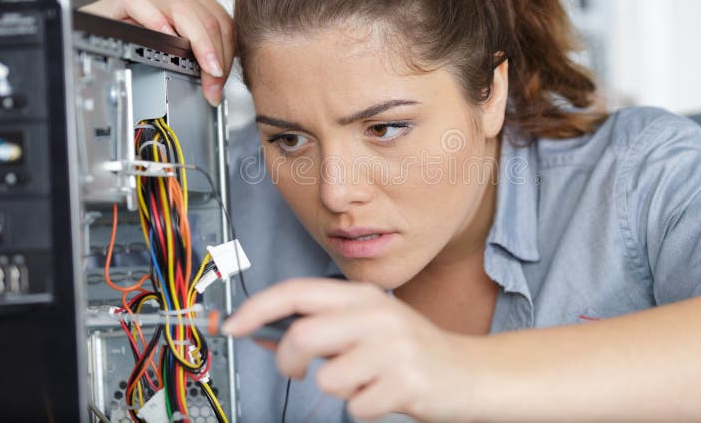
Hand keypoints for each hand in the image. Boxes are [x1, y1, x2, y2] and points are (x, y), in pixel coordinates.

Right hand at [80, 0, 233, 105]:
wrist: (99, 29)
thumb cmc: (139, 38)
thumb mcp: (177, 48)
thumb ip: (200, 56)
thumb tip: (218, 85)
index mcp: (195, 0)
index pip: (224, 24)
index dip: (228, 54)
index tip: (220, 81)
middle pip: (209, 19)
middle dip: (215, 57)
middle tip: (213, 85)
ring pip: (184, 11)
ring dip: (198, 44)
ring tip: (202, 69)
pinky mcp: (125, 0)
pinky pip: (143, 5)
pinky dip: (157, 22)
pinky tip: (165, 41)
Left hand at [222, 278, 477, 421]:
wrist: (466, 372)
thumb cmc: (408, 349)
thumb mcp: (366, 324)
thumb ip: (320, 324)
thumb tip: (262, 332)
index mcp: (362, 296)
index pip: (297, 291)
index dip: (258, 308)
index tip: (233, 326)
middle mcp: (376, 314)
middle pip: (303, 337)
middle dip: (287, 363)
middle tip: (296, 371)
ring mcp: (392, 348)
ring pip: (326, 378)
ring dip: (338, 389)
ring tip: (365, 380)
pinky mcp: (405, 382)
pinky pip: (354, 408)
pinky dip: (363, 409)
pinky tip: (385, 395)